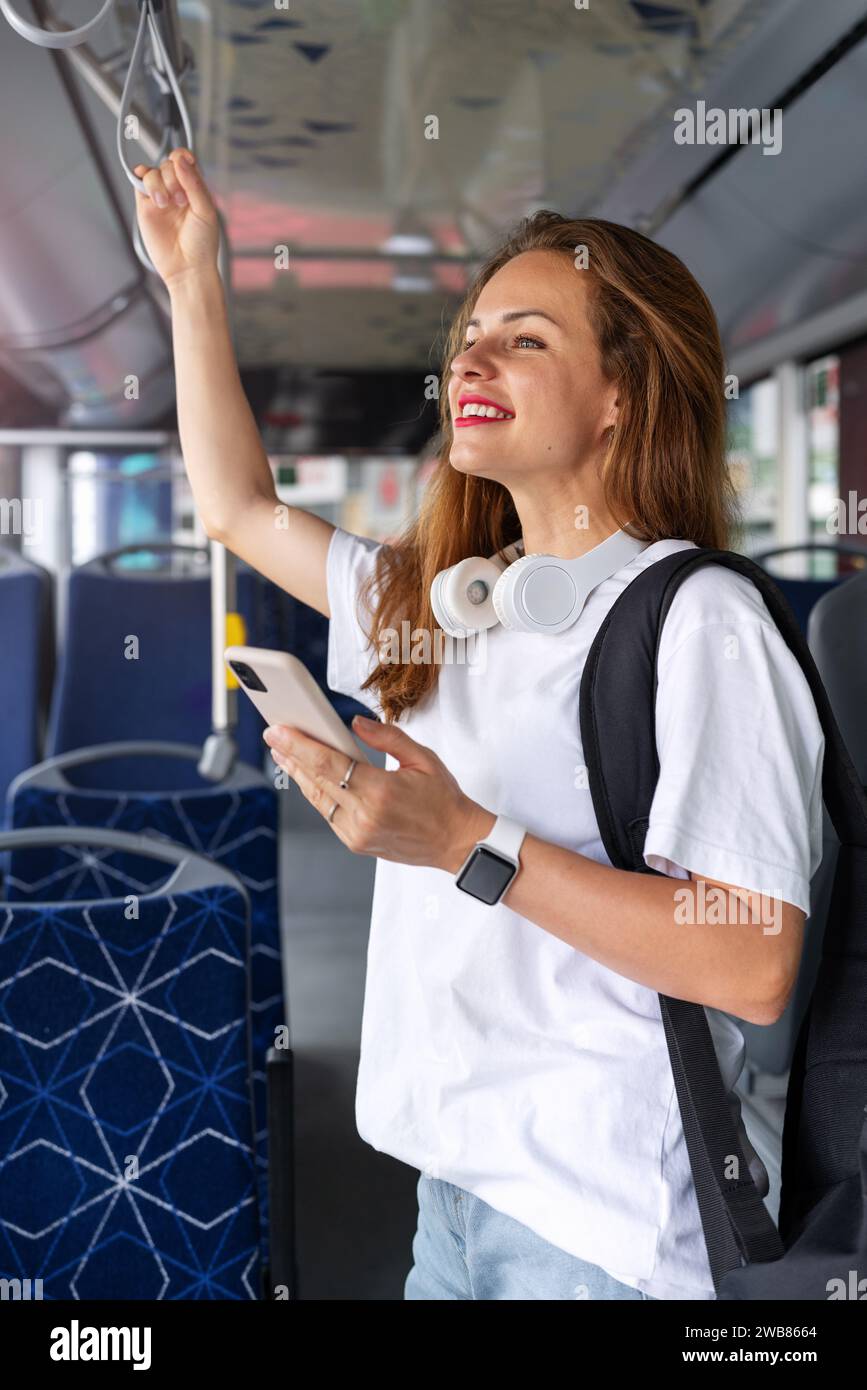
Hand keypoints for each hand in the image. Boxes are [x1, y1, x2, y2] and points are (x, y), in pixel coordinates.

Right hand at [133, 149, 219, 288]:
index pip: (185, 160)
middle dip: (172, 178)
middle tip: (179, 201)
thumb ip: (194, 184)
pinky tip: (152, 194)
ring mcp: (160, 197)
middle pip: (167, 164)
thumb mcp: (206, 211)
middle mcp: (177, 190)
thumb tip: (180, 160)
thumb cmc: (202, 244)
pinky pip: (138, 183)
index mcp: (195, 188)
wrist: (187, 268)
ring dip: (158, 183)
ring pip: (152, 172)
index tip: (184, 164)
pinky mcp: (145, 207)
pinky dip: (141, 180)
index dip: (182, 157)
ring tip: (165, 204)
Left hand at [263, 714, 494, 872]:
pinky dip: (317, 793)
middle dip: (291, 755)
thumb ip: (387, 737)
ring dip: (299, 775)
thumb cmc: (444, 801)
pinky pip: (328, 814)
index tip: (279, 731)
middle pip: (317, 780)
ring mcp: (358, 833)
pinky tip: (308, 777)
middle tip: (273, 736)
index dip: (299, 745)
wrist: (456, 841)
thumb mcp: (423, 759)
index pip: (330, 763)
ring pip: (318, 799)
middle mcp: (365, 816)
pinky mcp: (356, 843)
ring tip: (284, 753)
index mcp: (381, 792)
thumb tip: (356, 724)